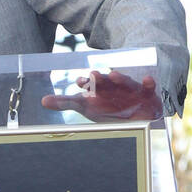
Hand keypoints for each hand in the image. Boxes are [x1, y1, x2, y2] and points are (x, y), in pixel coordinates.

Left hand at [41, 70, 162, 121]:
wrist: (135, 117)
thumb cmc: (108, 109)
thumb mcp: (85, 107)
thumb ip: (65, 103)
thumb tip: (42, 100)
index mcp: (100, 88)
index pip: (90, 84)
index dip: (85, 83)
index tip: (79, 82)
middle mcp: (114, 86)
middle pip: (107, 81)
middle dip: (100, 79)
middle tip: (93, 75)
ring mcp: (130, 89)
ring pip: (125, 82)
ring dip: (120, 78)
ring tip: (113, 74)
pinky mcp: (146, 94)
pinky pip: (148, 88)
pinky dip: (148, 84)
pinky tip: (148, 79)